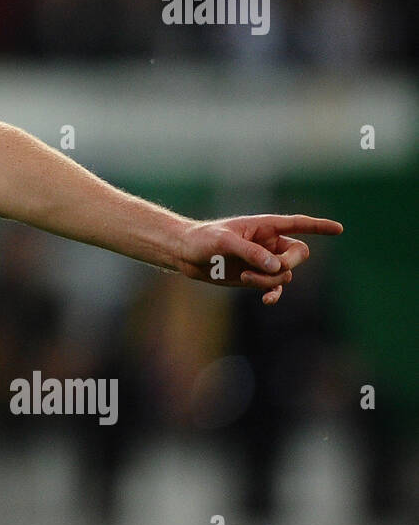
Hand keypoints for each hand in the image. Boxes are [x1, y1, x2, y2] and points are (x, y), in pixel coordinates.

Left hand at [176, 214, 343, 304]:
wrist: (186, 254)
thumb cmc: (203, 239)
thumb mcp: (225, 242)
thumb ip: (251, 252)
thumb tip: (276, 267)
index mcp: (264, 225)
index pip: (298, 224)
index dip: (319, 226)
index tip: (339, 229)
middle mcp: (268, 242)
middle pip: (299, 253)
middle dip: (288, 264)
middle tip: (269, 268)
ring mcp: (263, 261)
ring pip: (285, 274)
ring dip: (270, 279)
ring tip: (244, 277)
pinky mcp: (255, 277)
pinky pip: (275, 287)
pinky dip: (274, 293)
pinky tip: (268, 300)